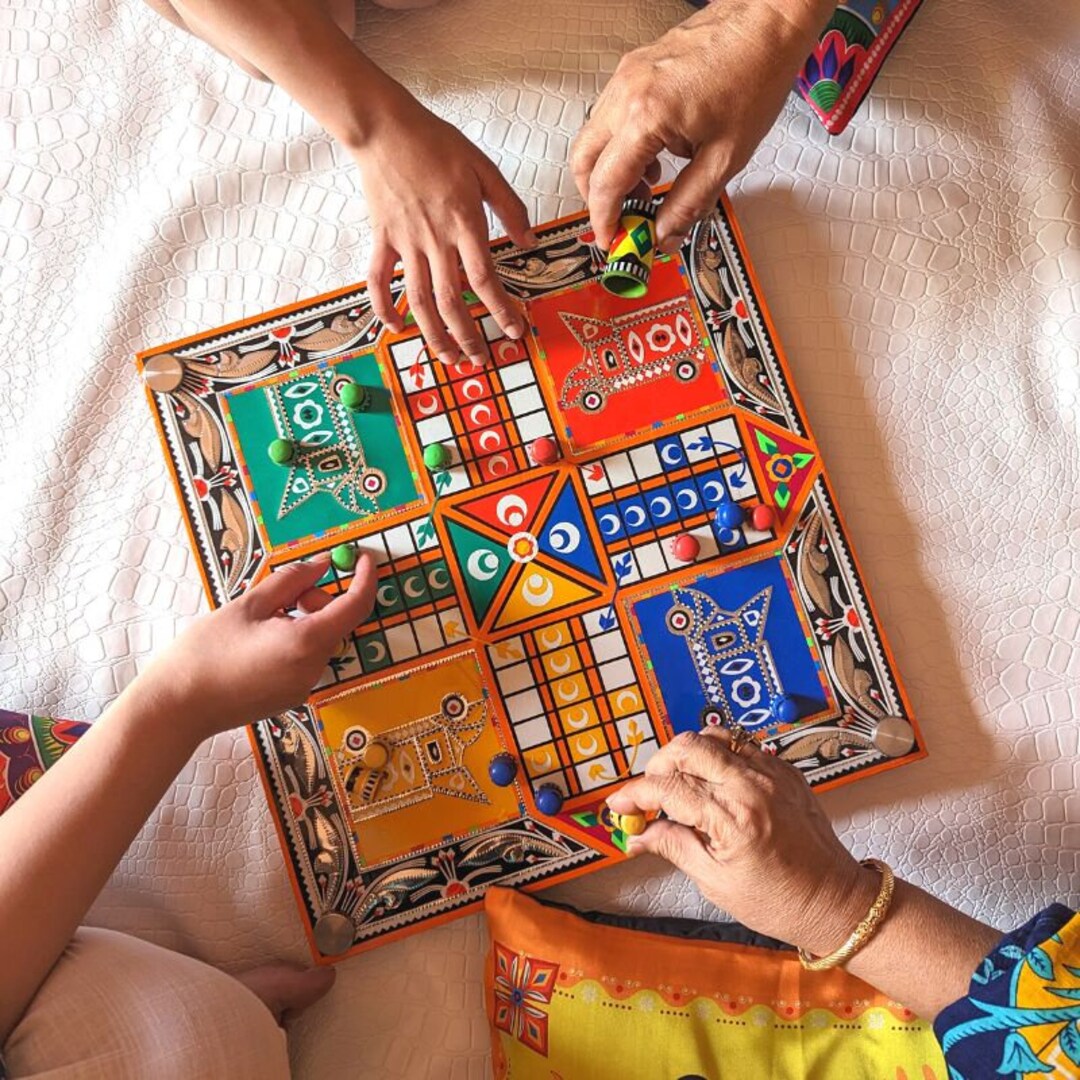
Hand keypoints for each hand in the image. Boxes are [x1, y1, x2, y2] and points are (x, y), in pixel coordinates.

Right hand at [131, 552, 376, 740]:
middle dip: (318, 600)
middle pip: (336, 623)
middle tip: (286, 594)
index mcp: (306, 643)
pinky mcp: (292, 697)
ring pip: (320, 640)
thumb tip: (320, 566)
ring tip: (262, 621)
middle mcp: (312, 669)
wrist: (177, 706)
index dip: (365, 578)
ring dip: (305, 621)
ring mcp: (304, 687)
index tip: (363, 559)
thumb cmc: (206, 653)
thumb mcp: (248, 605)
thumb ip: (291, 581)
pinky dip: (295, 642)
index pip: (355, 606)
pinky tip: (259, 642)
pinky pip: (306, 659)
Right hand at [356, 91, 536, 366]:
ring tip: (448, 357)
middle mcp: (435, 240)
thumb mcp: (484, 168)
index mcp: (463, 223)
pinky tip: (397, 328)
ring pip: (420, 301)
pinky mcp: (382, 239)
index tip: (514, 330)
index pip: (485, 279)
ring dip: (433, 334)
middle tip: (480, 357)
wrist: (385, 128)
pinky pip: (379, 281)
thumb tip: (529, 242)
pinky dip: (384, 308)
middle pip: (452, 301)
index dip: (501, 310)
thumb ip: (510, 207)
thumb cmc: (436, 143)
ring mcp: (405, 243)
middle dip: (468, 335)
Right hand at [571, 0, 834, 252]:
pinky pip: (608, 114)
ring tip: (646, 187)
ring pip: (593, 136)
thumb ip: (688, 203)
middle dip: (595, 197)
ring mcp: (626, 75)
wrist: (767, 22)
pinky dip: (618, 143)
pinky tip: (652, 154)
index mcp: (646, 116)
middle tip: (621, 219)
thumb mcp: (725, 157)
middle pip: (583, 160)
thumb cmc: (754, 76)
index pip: (605, 184)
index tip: (610, 240)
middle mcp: (626, 92)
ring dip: (609, 170)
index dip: (603, 220)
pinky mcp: (634, 67)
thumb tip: (665, 236)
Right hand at [607, 729, 879, 956]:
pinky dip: (719, 756)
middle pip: (688, 747)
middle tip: (650, 790)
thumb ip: (674, 847)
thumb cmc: (777, 901)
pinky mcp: (785, 770)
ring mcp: (771, 774)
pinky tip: (714, 783)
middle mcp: (751, 788)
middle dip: (659, 764)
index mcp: (733, 820)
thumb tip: (637, 834)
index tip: (618, 804)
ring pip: (714, 736)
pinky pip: (742, 746)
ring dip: (688, 754)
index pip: (668, 788)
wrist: (833, 900)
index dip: (635, 793)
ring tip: (680, 782)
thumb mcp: (715, 883)